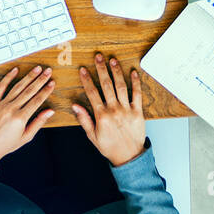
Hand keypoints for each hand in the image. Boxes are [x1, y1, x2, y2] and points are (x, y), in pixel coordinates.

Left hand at [0, 65, 55, 171]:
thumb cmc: (5, 145)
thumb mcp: (25, 137)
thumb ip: (38, 123)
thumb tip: (50, 112)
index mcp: (20, 119)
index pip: (37, 100)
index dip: (46, 91)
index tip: (52, 83)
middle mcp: (11, 109)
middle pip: (29, 91)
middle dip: (40, 80)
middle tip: (48, 71)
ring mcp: (1, 105)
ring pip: (17, 87)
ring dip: (28, 77)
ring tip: (37, 69)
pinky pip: (1, 87)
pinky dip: (8, 78)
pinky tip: (15, 71)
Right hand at [72, 52, 144, 166]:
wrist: (129, 157)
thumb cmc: (110, 147)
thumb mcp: (92, 136)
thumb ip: (84, 119)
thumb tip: (75, 106)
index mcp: (101, 116)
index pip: (92, 93)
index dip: (87, 80)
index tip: (83, 69)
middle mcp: (114, 110)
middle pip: (106, 85)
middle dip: (101, 69)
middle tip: (98, 57)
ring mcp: (126, 109)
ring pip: (120, 86)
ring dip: (116, 72)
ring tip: (112, 60)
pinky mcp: (138, 111)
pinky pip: (137, 94)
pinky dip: (136, 83)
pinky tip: (133, 72)